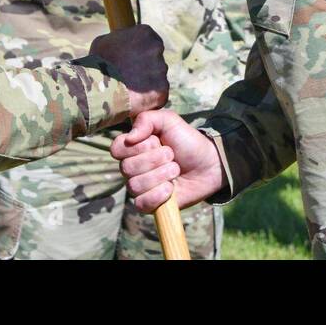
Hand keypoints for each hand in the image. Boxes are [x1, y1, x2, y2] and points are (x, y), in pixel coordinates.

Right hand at [88, 24, 167, 115]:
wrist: (98, 88)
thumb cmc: (96, 63)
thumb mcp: (104, 42)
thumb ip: (120, 40)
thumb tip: (122, 44)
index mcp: (145, 33)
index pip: (150, 40)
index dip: (141, 51)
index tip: (133, 60)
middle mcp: (156, 48)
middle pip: (155, 58)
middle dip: (146, 66)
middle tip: (131, 75)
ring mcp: (161, 69)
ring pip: (157, 76)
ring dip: (147, 82)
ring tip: (129, 88)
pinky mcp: (162, 89)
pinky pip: (157, 94)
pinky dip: (149, 97)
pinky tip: (135, 98)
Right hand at [111, 109, 225, 211]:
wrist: (209, 163)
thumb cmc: (187, 141)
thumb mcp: (169, 121)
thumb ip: (146, 120)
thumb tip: (129, 138)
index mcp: (133, 147)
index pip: (116, 149)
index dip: (137, 147)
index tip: (156, 141)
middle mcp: (133, 168)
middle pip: (127, 168)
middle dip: (155, 160)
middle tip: (172, 156)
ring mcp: (140, 187)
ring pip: (134, 186)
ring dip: (160, 176)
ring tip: (175, 170)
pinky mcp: (150, 204)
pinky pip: (141, 204)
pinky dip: (158, 195)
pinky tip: (171, 189)